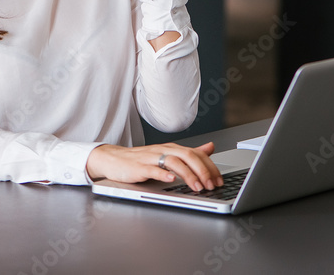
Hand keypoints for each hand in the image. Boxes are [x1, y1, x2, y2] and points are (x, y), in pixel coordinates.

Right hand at [85, 141, 223, 191]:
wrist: (114, 159)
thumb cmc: (142, 159)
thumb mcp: (169, 155)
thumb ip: (190, 153)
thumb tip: (210, 147)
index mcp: (173, 148)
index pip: (196, 154)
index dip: (210, 167)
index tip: (219, 180)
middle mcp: (164, 150)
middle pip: (188, 156)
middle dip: (202, 171)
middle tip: (211, 185)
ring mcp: (152, 158)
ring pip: (173, 162)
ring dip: (187, 175)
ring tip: (197, 187)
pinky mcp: (139, 167)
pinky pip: (153, 169)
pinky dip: (163, 174)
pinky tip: (171, 180)